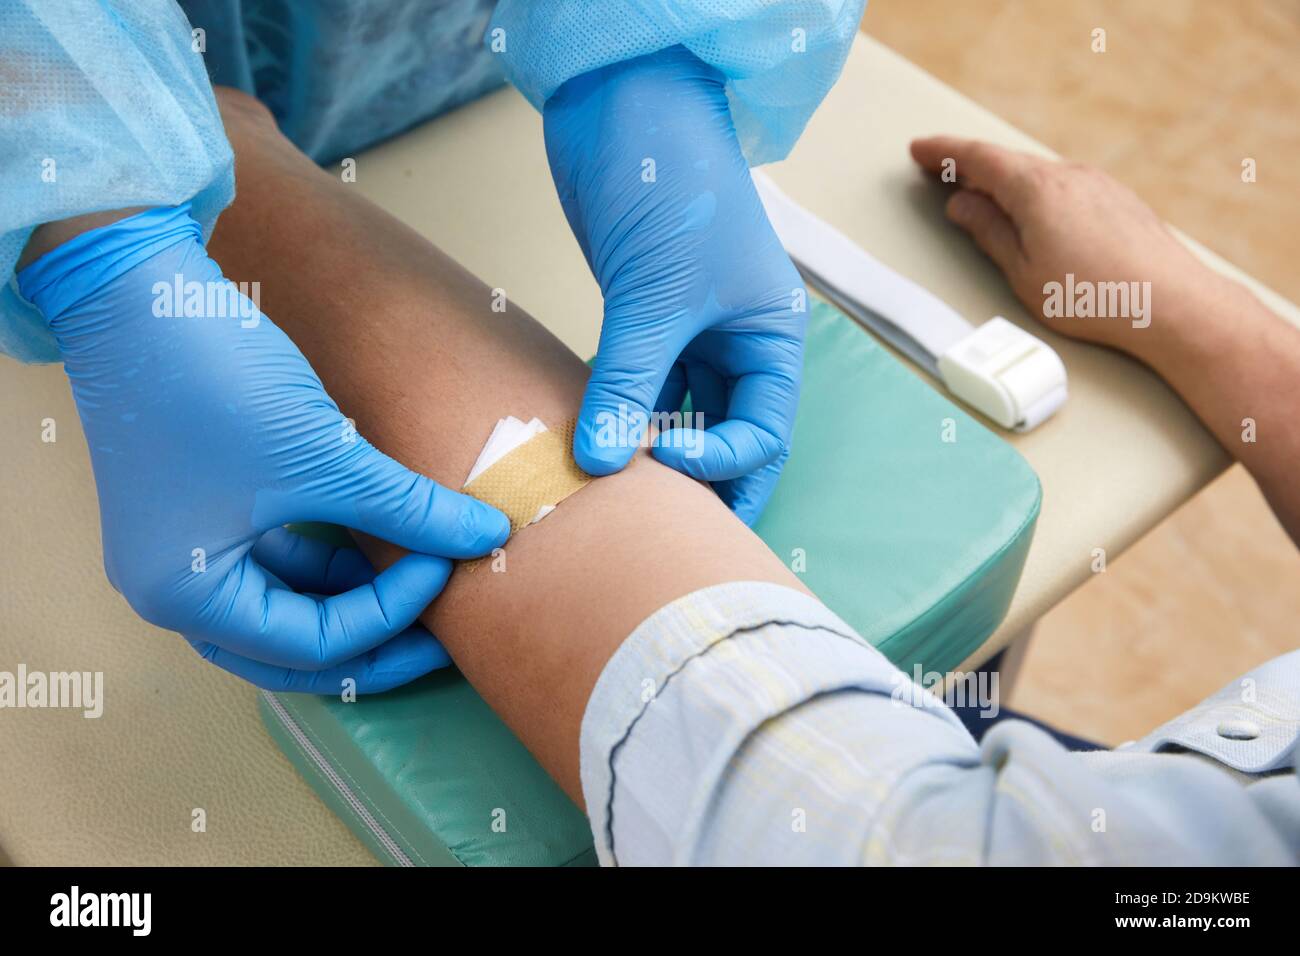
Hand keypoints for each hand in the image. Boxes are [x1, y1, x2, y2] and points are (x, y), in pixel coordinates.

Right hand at [18, 206, 509, 692]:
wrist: (137, 284)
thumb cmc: (212, 377)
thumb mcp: (324, 455)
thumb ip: (411, 508)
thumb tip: (490, 532)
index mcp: (186, 595)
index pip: (311, 644)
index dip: (391, 613)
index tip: (448, 562)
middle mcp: (177, 589)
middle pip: (295, 648)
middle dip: (375, 640)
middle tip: (447, 632)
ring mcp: (189, 551)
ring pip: (290, 606)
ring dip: (358, 597)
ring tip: (428, 581)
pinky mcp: (207, 512)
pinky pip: (282, 560)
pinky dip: (335, 560)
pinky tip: (388, 544)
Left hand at [544, 45, 805, 524]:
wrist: (626, 111)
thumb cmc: (673, 190)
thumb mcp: (655, 297)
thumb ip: (627, 383)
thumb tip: (600, 464)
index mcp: (772, 339)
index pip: (762, 433)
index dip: (720, 464)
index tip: (659, 461)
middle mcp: (738, 344)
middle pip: (727, 437)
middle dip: (697, 483)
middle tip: (658, 531)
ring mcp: (690, 335)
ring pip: (678, 415)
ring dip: (647, 448)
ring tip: (611, 489)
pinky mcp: (642, 322)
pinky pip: (637, 386)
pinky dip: (617, 412)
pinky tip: (588, 438)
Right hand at [910, 135, 1218, 355]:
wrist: (1168, 301)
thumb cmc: (1094, 296)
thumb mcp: (1023, 272)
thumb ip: (988, 232)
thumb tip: (963, 206)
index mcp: (1036, 189)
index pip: (978, 158)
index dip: (944, 152)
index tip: (920, 150)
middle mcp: (1067, 175)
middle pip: (1007, 162)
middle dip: (970, 166)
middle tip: (940, 172)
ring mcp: (1096, 184)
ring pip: (1037, 174)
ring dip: (1004, 181)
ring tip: (981, 197)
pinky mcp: (1116, 200)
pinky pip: (1062, 185)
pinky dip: (1035, 192)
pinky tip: (1031, 214)